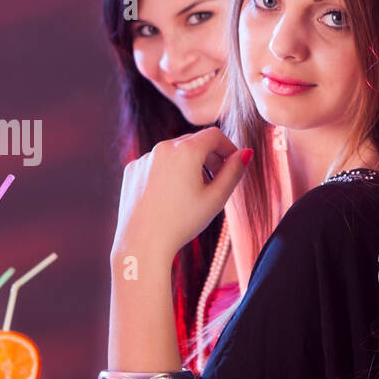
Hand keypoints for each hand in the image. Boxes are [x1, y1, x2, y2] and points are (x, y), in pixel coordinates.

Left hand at [112, 127, 251, 260]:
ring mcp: (144, 158)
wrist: (142, 244)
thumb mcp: (216, 199)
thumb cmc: (182, 223)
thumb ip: (234, 172)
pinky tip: (170, 197)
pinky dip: (168, 173)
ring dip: (189, 165)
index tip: (233, 163)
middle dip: (209, 157)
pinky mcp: (132, 170)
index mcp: (186, 151)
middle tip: (216, 182)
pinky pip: (156, 163)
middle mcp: (163, 148)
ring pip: (175, 153)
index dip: (228, 147)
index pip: (214, 135)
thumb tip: (246, 153)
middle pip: (194, 142)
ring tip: (193, 192)